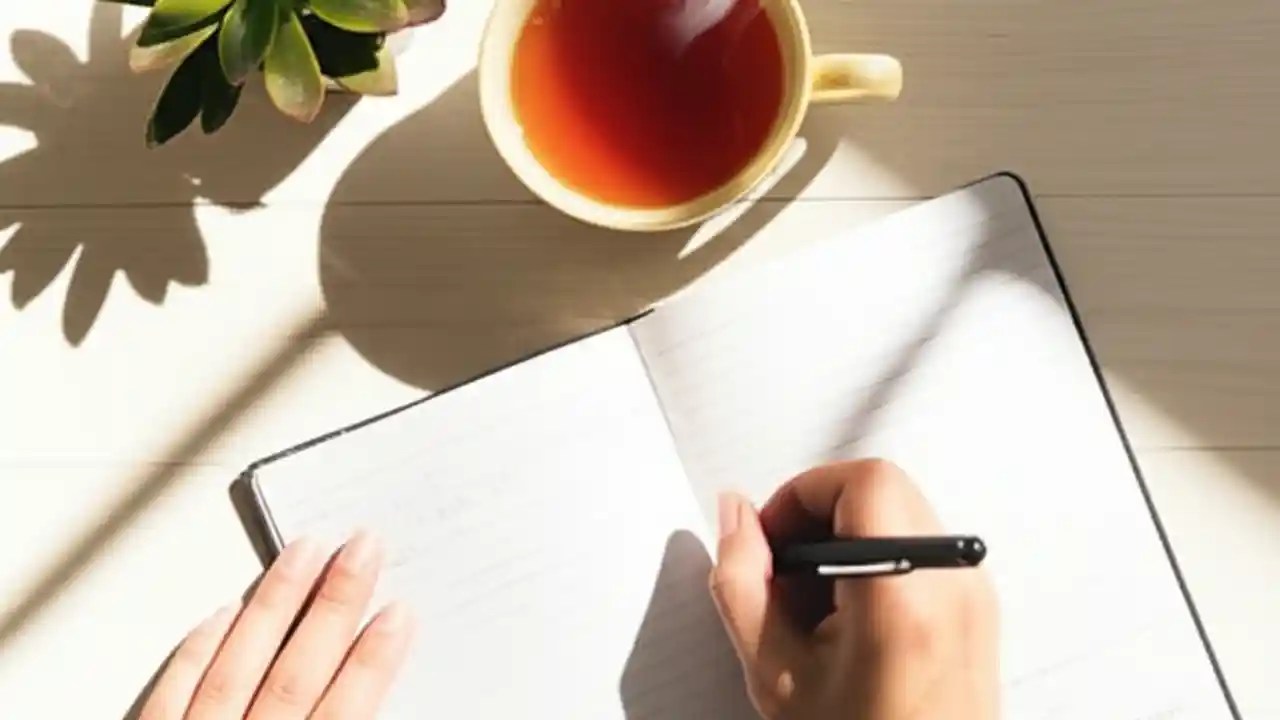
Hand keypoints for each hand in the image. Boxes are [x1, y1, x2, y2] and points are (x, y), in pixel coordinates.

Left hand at [140, 532, 413, 719]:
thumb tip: (376, 674)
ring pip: (237, 667)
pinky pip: (173, 691)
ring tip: (304, 549)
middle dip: (336, 603)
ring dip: (275, 602)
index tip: (398, 613)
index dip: (375, 660)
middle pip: (297, 674)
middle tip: (363, 548)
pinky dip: (200, 648)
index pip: (346, 711)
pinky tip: (224, 610)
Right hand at [709, 460, 998, 719]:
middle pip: (881, 490)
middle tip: (785, 570)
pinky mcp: (977, 611)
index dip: (802, 494)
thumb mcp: (776, 673)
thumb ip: (741, 581)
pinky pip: (921, 550)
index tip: (772, 536)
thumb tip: (736, 517)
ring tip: (814, 606)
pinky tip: (845, 621)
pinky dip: (874, 563)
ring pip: (899, 515)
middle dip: (819, 515)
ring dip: (845, 540)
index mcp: (905, 595)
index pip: (862, 480)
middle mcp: (954, 585)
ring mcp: (973, 597)